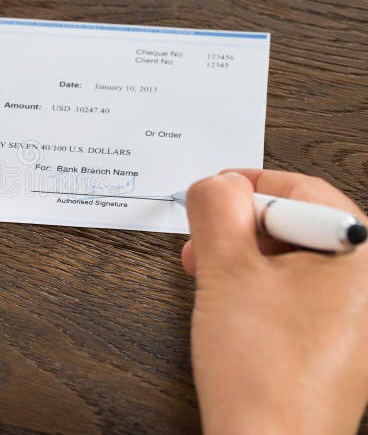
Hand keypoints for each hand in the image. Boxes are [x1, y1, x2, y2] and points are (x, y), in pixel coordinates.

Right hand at [182, 169, 367, 433]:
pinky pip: (298, 295)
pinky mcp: (340, 343)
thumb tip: (215, 183)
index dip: (245, 187)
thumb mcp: (226, 271)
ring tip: (210, 282)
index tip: (208, 195)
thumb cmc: (262, 371)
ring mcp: (357, 317)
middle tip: (203, 248)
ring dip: (243, 260)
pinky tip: (232, 310)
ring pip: (293, 261)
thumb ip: (217, 210)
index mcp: (360, 253)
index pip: (300, 188)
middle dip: (239, 230)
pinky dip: (259, 290)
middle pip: (298, 224)